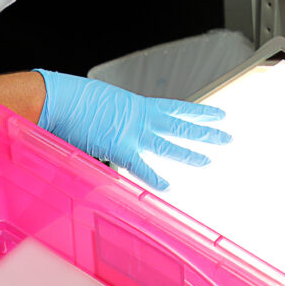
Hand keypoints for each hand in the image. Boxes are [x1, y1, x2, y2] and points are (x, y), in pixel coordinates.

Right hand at [35, 71, 230, 190]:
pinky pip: (141, 166)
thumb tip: (117, 131)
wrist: (58, 99)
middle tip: (226, 136)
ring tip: (210, 158)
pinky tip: (169, 186)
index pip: (176, 109)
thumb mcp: (103, 105)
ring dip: (190, 151)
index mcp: (137, 105)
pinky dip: (154, 177)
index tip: (216, 115)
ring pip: (169, 143)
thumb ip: (118, 121)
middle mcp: (140, 117)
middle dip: (205, 131)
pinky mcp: (118, 147)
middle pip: (180, 125)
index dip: (198, 113)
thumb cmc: (73, 99)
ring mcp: (132, 132)